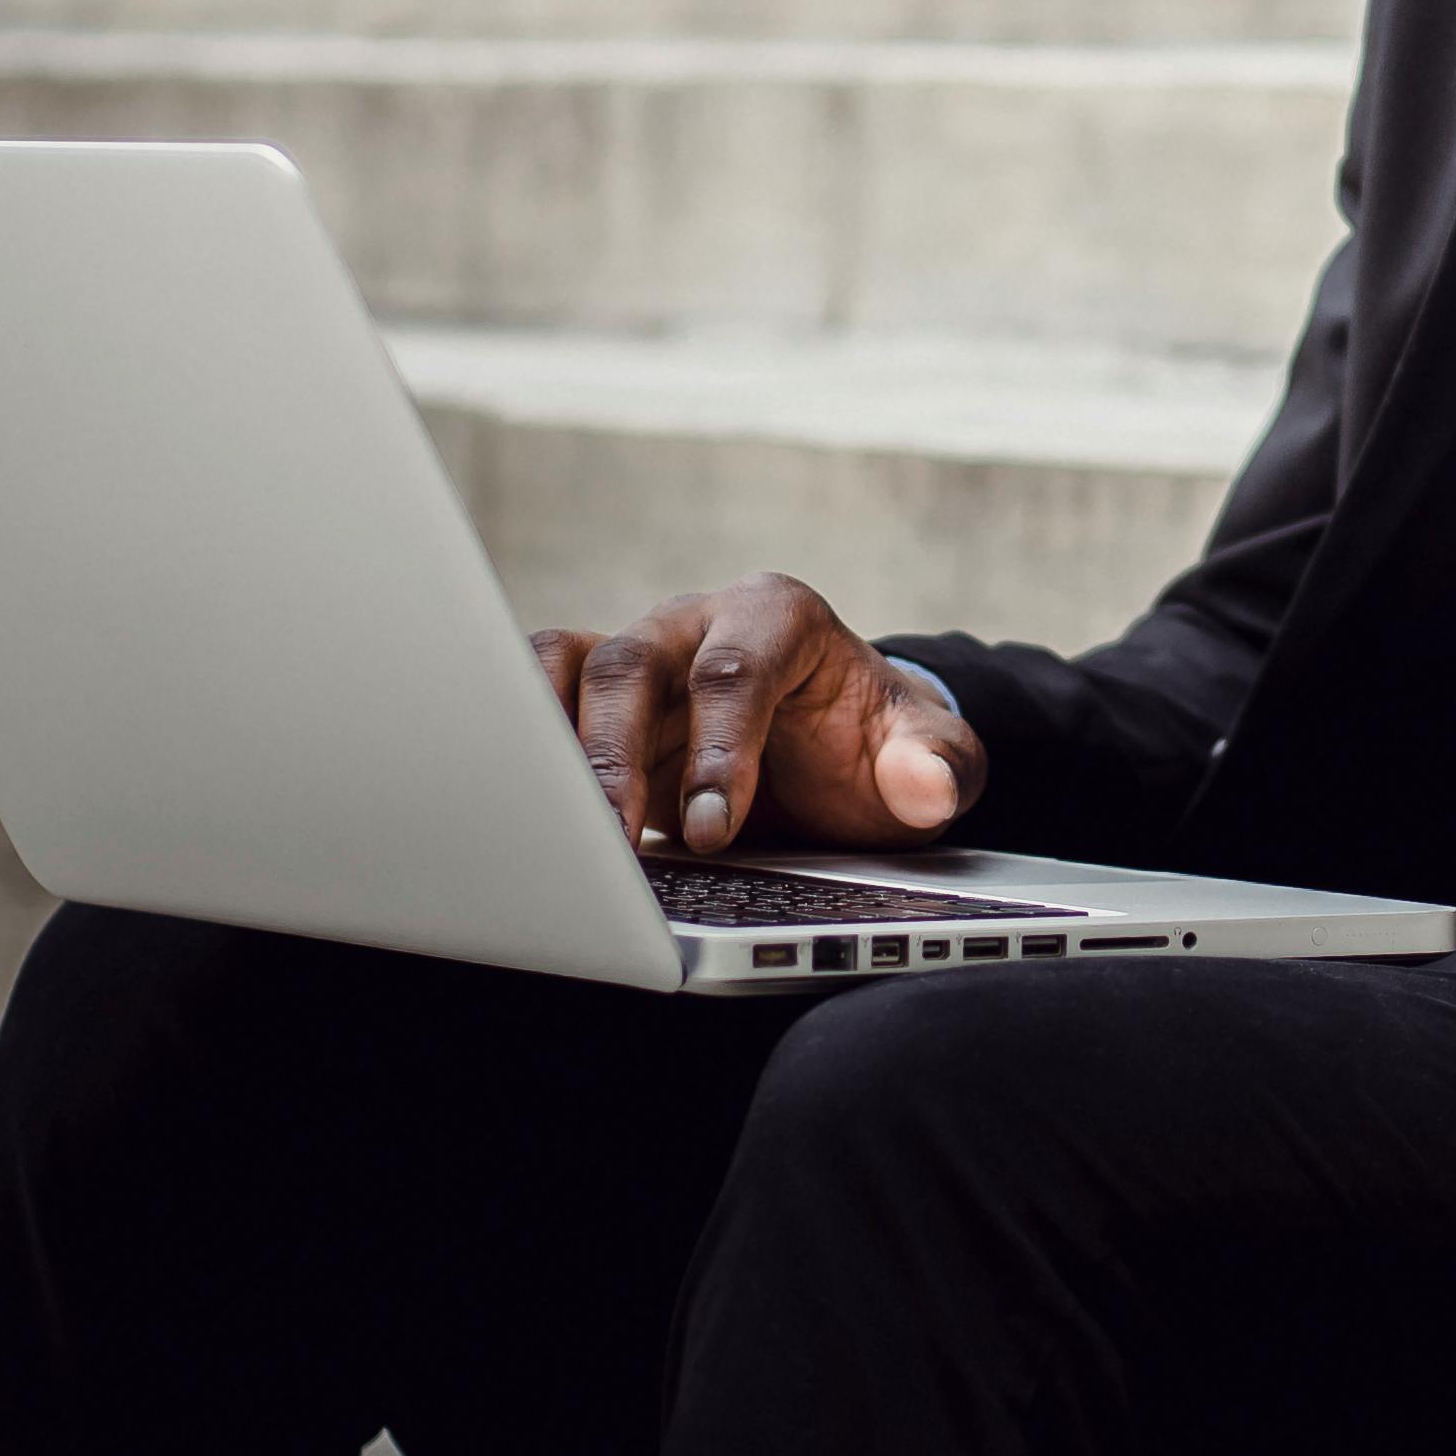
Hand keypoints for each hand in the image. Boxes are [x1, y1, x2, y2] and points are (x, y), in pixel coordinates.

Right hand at [534, 574, 984, 862]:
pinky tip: (518, 806)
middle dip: (616, 753)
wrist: (837, 749)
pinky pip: (537, 696)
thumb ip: (937, 764)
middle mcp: (696, 624)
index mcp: (779, 618)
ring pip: (568, 671)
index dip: (720, 747)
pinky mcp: (595, 703)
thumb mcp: (923, 755)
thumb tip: (930, 785)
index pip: (735, 669)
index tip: (718, 830)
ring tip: (547, 827)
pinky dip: (520, 742)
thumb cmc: (870, 746)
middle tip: (613, 838)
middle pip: (634, 664)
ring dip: (551, 746)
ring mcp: (639, 658)